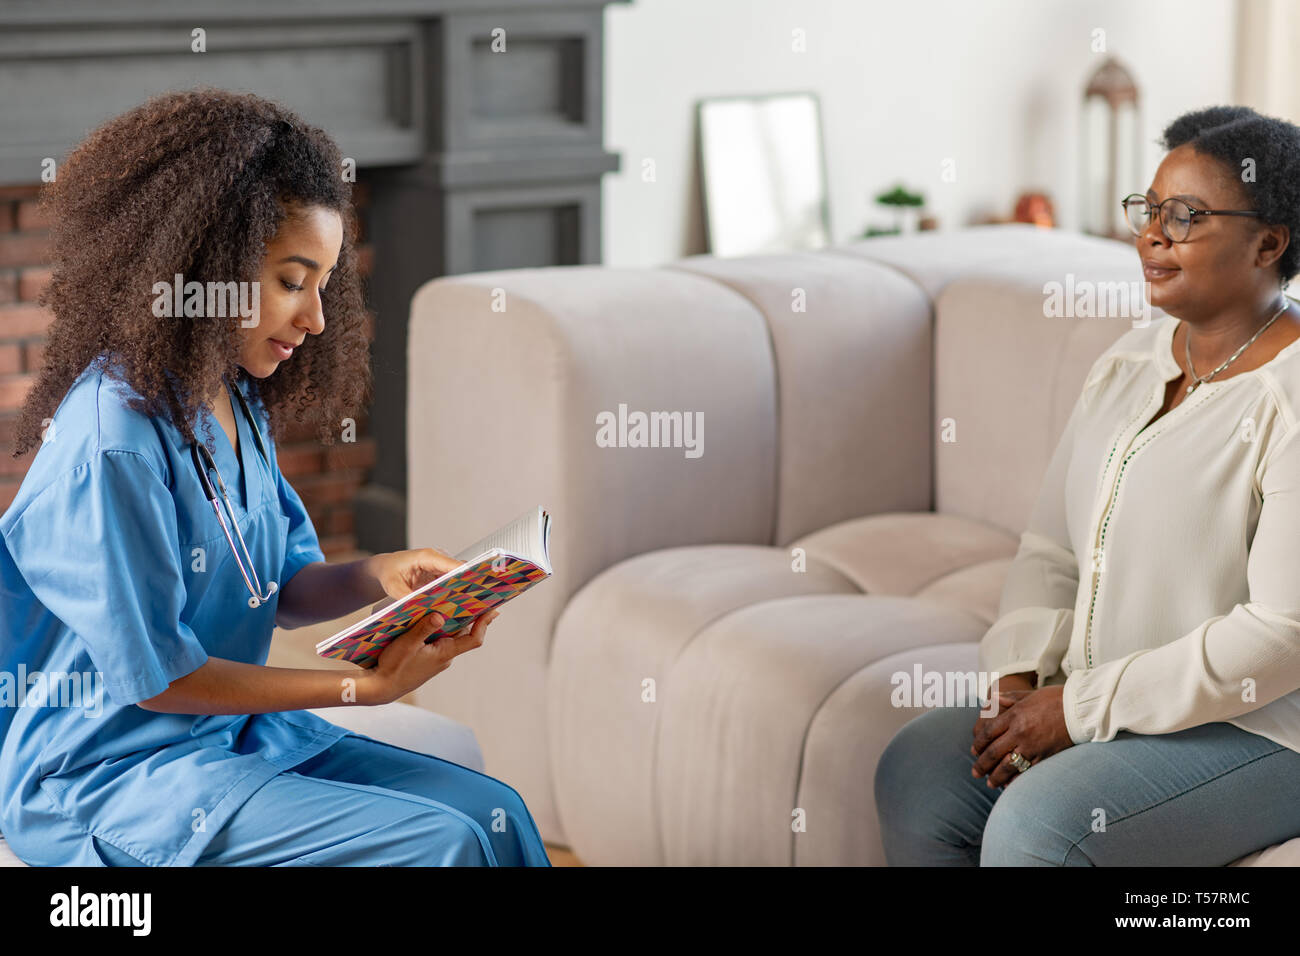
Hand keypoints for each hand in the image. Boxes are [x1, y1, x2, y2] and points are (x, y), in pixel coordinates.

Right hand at [358, 608, 499, 704]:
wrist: (381, 688)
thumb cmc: (393, 667)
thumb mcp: (406, 645)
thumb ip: (423, 629)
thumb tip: (439, 615)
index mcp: (445, 653)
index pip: (473, 639)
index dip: (484, 624)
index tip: (492, 610)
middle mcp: (445, 657)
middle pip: (463, 634)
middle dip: (469, 616)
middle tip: (474, 596)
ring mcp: (437, 659)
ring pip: (450, 637)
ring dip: (452, 621)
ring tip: (452, 601)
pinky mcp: (428, 659)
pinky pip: (440, 641)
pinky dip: (440, 629)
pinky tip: (431, 618)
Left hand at [368, 548, 464, 609]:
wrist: (384, 568)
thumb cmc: (387, 571)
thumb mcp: (392, 585)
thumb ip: (405, 596)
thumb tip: (418, 607)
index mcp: (428, 556)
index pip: (453, 565)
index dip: (466, 576)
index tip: (474, 589)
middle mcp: (437, 560)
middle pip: (460, 571)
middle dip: (467, 585)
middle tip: (473, 602)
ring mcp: (439, 567)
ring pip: (458, 578)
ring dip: (462, 590)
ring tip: (467, 606)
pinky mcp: (439, 576)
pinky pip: (452, 583)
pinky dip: (455, 593)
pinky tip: (455, 606)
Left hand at [969, 685, 1073, 788]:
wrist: (1081, 709)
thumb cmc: (1055, 699)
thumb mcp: (1029, 694)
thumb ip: (1009, 698)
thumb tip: (992, 699)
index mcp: (1014, 715)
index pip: (988, 733)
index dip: (978, 744)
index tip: (973, 752)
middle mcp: (1019, 732)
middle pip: (993, 752)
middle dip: (982, 765)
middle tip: (975, 773)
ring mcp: (1032, 746)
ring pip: (1007, 766)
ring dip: (996, 776)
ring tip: (990, 784)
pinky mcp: (1045, 756)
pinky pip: (1026, 772)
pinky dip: (1016, 780)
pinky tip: (1010, 785)